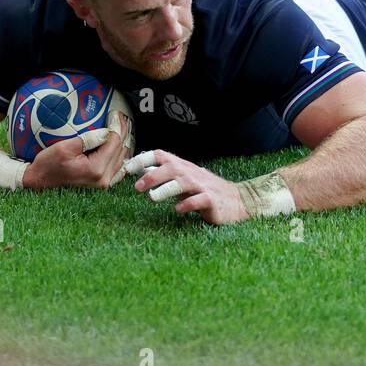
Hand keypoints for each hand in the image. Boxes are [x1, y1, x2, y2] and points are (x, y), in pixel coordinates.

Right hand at [23, 127, 126, 190]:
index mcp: (96, 169)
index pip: (114, 143)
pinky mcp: (101, 182)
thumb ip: (88, 139)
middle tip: (122, 117)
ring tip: (122, 126)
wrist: (40, 182)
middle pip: (120, 150)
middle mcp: (103, 178)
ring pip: (121, 157)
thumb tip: (106, 131)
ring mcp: (103, 182)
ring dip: (122, 141)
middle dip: (123, 132)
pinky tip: (118, 143)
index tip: (116, 113)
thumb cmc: (48, 165)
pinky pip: (116, 165)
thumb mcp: (64, 147)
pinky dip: (118, 152)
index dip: (117, 127)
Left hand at [125, 150, 248, 224]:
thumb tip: (141, 168)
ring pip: (184, 182)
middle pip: (171, 167)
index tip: (128, 169)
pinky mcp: (211, 201)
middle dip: (152, 175)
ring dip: (166, 188)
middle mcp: (192, 173)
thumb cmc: (204, 190)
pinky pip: (199, 200)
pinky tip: (178, 210)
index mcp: (183, 167)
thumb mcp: (183, 180)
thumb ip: (164, 174)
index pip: (161, 155)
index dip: (144, 160)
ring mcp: (203, 186)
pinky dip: (188, 204)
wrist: (237, 201)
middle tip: (136, 187)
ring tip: (152, 198)